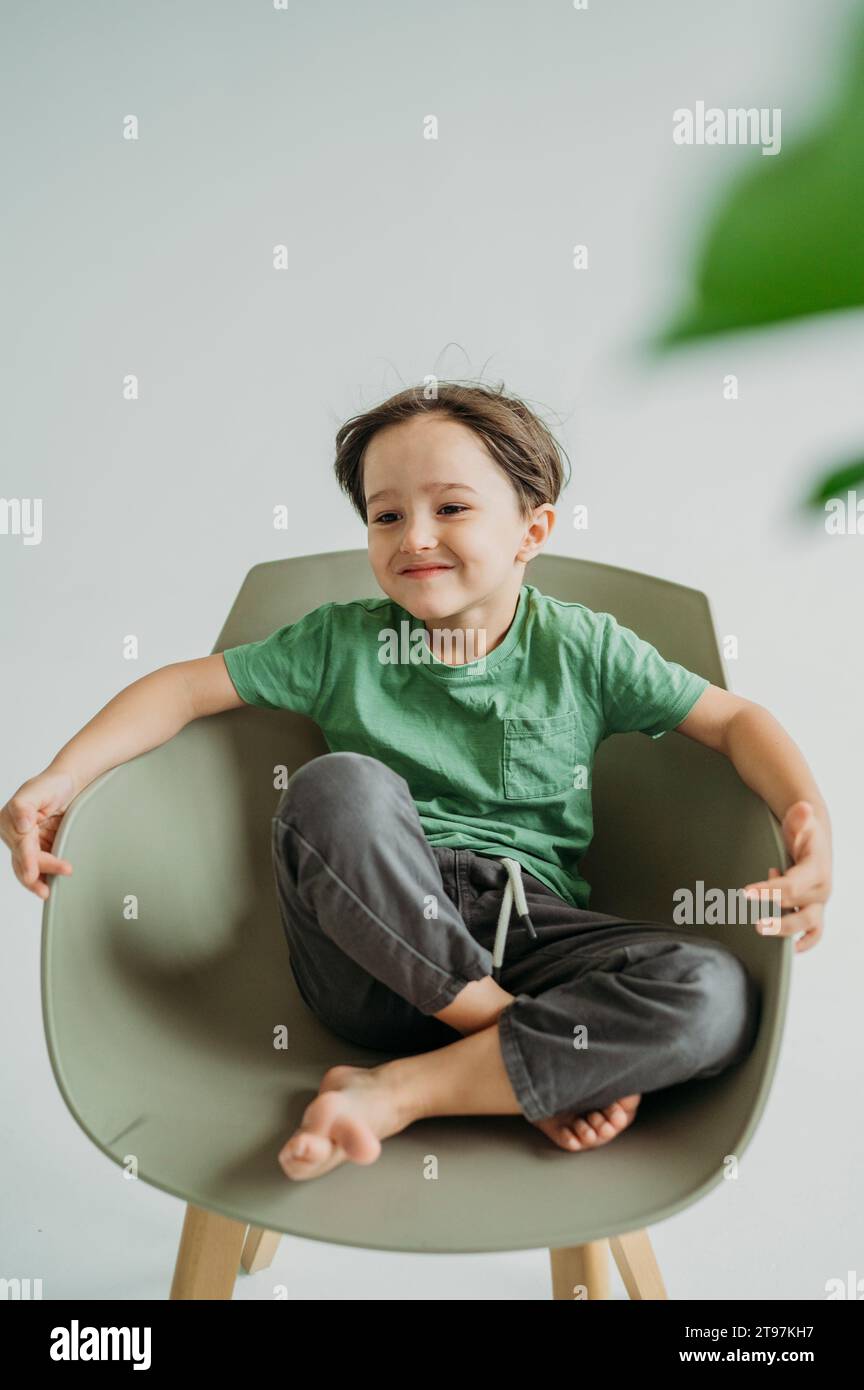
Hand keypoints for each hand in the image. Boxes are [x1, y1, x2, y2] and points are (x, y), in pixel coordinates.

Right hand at [0, 770, 76, 900]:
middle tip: (46, 890)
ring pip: (30, 868)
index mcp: (10, 821)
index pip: (20, 846)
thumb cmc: (52, 784)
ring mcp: (29, 844)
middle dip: (35, 875)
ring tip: (47, 892)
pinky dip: (46, 876)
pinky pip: (41, 867)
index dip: (28, 861)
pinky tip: (52, 885)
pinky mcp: (42, 849)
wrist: (69, 784)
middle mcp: (16, 835)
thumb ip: (24, 806)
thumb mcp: (38, 790)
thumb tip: (21, 826)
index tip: (32, 874)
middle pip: (23, 861)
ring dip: (38, 881)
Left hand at [743, 800, 830, 954]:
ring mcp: (818, 903)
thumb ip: (799, 818)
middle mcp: (821, 890)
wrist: (813, 841)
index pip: (792, 885)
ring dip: (785, 928)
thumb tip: (803, 807)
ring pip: (806, 923)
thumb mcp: (799, 822)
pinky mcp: (813, 911)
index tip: (746, 892)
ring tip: (760, 927)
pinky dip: (807, 942)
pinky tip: (793, 948)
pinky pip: (816, 932)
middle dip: (773, 908)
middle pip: (796, 905)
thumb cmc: (803, 832)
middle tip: (748, 912)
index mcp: (817, 869)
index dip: (769, 890)